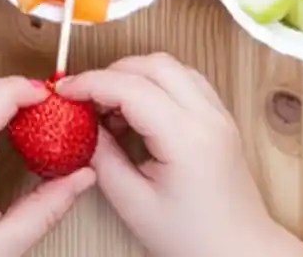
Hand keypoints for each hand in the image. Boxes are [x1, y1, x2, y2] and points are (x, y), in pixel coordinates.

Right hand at [57, 54, 302, 256]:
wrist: (239, 251)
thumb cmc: (192, 238)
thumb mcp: (134, 203)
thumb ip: (103, 159)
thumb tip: (82, 127)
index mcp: (187, 138)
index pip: (131, 88)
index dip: (91, 83)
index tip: (64, 91)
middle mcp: (208, 117)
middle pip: (153, 65)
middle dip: (111, 73)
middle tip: (84, 99)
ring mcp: (219, 114)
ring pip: (171, 67)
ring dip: (136, 76)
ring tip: (110, 110)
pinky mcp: (220, 118)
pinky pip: (185, 81)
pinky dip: (156, 84)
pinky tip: (137, 113)